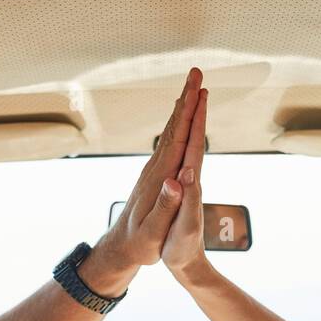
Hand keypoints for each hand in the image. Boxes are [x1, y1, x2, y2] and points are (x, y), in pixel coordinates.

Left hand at [78, 68, 204, 293]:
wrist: (121, 248)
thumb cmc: (141, 243)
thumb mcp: (154, 230)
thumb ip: (166, 206)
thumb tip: (175, 180)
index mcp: (161, 177)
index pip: (179, 138)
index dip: (190, 113)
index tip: (199, 90)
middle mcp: (156, 167)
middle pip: (175, 126)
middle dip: (186, 98)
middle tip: (196, 72)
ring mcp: (155, 169)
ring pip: (171, 131)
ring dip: (182, 108)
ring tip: (192, 87)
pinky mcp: (156, 174)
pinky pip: (169, 142)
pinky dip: (178, 125)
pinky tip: (181, 119)